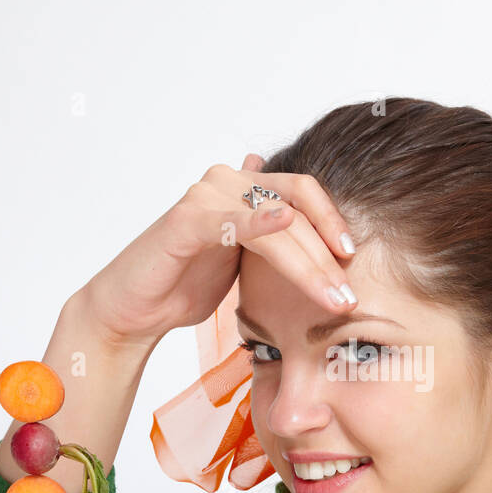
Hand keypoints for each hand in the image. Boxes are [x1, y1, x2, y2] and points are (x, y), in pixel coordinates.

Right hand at [78, 154, 356, 347]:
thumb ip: (272, 239)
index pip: (305, 193)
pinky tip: (282, 225)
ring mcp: (206, 197)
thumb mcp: (242, 262)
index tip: (355, 259)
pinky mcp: (187, 220)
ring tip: (333, 297)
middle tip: (350, 295)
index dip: (334, 221)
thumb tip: (293, 212)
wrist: (136, 310)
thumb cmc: (184, 284)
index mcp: (244, 188)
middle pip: (297, 210)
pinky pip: (233, 220)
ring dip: (309, 263)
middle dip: (329, 256)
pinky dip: (259, 221)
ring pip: (277, 224)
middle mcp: (226, 182)